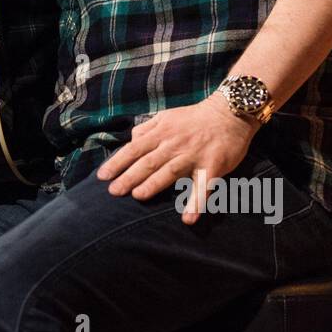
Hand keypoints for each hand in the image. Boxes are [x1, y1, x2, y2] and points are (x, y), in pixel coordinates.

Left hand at [95, 93, 258, 223]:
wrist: (229, 113)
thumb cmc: (194, 118)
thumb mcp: (166, 116)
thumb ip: (147, 129)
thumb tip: (131, 140)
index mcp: (161, 133)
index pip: (134, 149)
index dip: (117, 163)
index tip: (102, 176)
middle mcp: (174, 145)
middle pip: (148, 162)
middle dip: (129, 177)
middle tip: (114, 192)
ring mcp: (193, 156)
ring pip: (170, 171)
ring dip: (154, 185)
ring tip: (139, 196)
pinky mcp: (212, 166)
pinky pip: (204, 187)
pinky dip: (197, 203)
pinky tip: (188, 218)